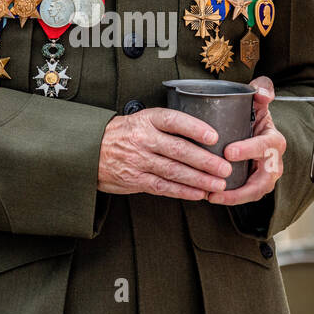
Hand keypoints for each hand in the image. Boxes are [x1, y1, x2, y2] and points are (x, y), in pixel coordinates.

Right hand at [98, 107, 232, 199]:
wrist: (88, 150)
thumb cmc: (122, 134)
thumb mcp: (140, 120)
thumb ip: (165, 127)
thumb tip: (202, 135)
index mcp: (146, 120)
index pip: (173, 121)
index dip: (195, 128)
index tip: (214, 136)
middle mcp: (142, 139)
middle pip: (179, 150)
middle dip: (205, 161)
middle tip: (225, 168)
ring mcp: (138, 161)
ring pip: (174, 171)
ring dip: (199, 179)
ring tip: (219, 184)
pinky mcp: (134, 180)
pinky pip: (162, 187)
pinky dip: (182, 191)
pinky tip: (198, 194)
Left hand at [207, 76, 286, 205]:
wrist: (253, 130)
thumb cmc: (254, 114)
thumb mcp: (258, 99)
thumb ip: (261, 88)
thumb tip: (261, 93)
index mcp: (274, 140)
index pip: (266, 146)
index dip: (249, 150)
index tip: (228, 152)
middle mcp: (274, 161)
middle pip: (264, 179)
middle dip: (243, 186)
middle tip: (218, 184)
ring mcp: (266, 177)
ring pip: (255, 192)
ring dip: (234, 197)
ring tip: (212, 197)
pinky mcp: (255, 187)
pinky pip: (245, 196)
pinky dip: (230, 199)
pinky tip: (210, 197)